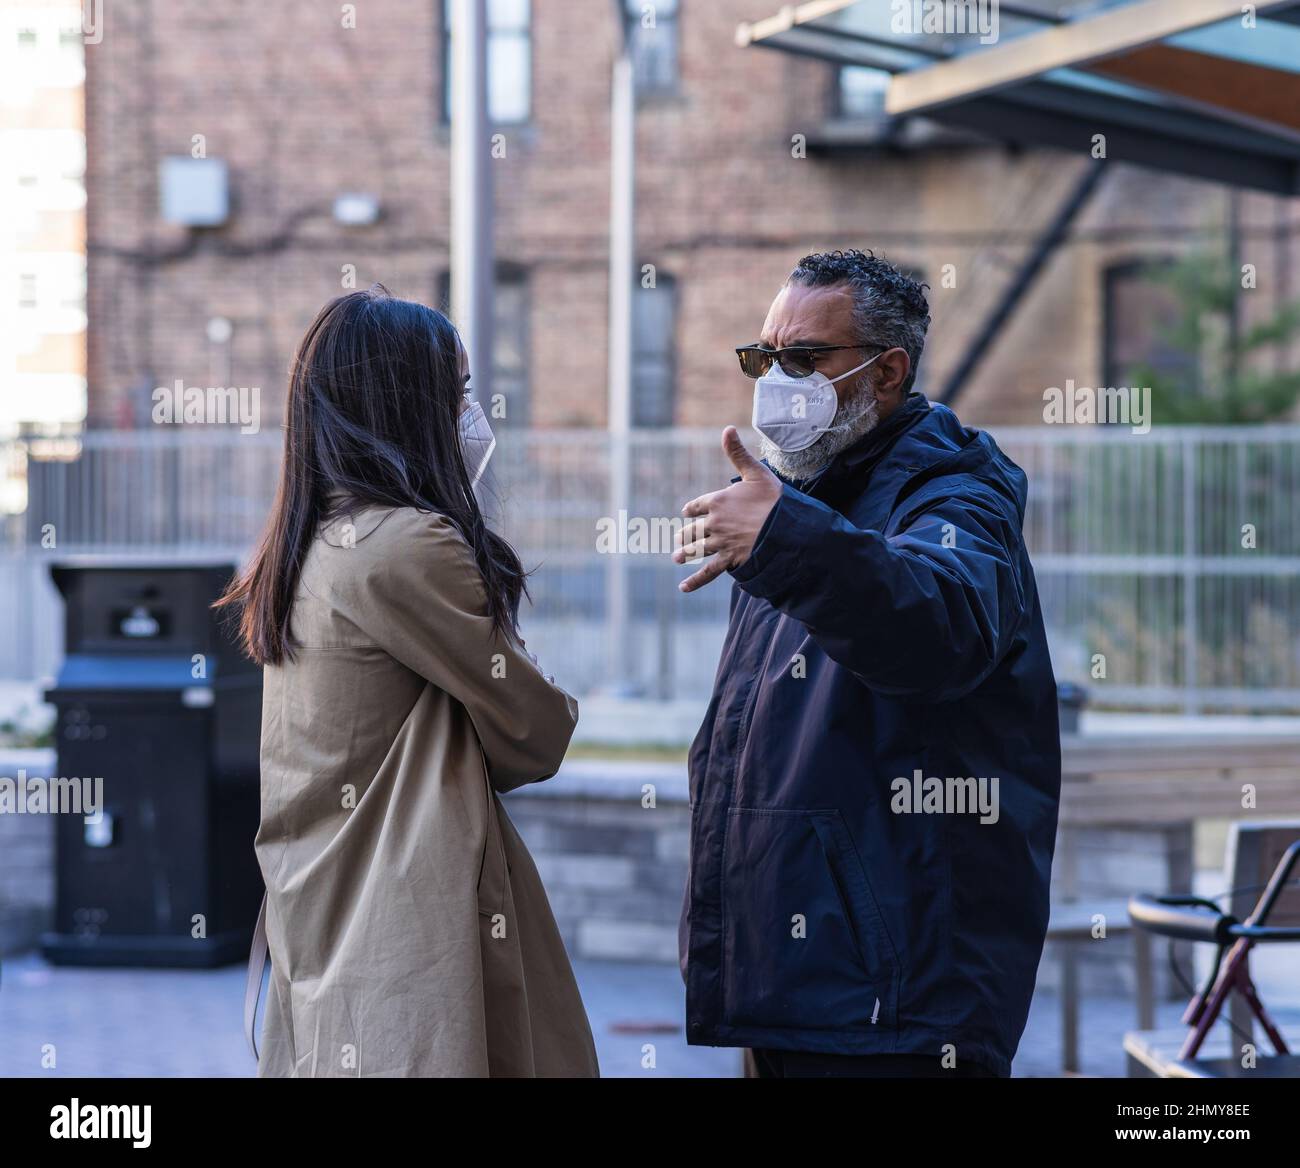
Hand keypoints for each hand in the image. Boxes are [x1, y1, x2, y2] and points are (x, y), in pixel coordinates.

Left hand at [673, 426, 781, 592]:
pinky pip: (707, 572)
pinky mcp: (729, 560)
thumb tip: (727, 428)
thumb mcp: (756, 472)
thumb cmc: (774, 498)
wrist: (788, 527)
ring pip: (696, 549)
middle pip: (693, 529)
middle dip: (685, 534)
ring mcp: (720, 542)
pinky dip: (695, 581)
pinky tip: (683, 588)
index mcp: (718, 500)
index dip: (692, 509)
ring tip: (676, 557)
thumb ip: (738, 453)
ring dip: (684, 553)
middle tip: (679, 538)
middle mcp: (714, 522)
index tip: (687, 512)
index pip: (696, 505)